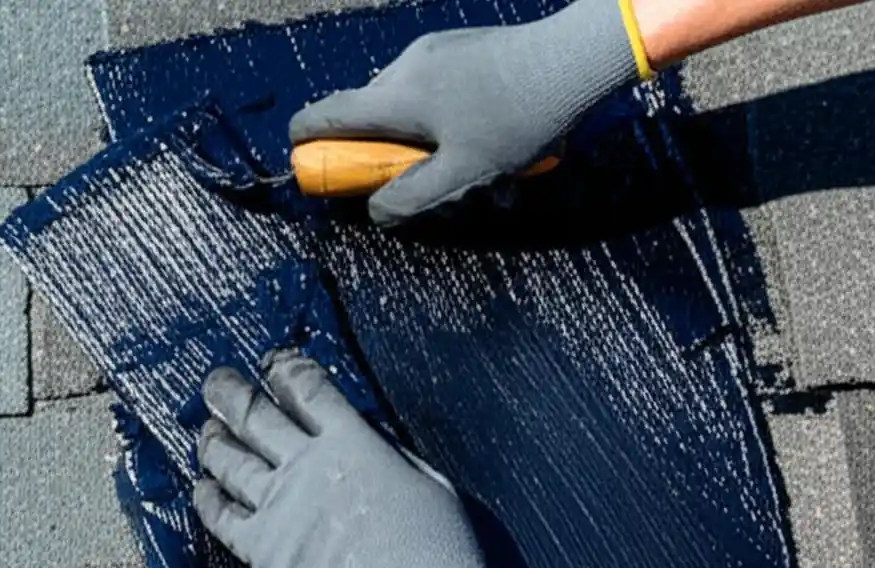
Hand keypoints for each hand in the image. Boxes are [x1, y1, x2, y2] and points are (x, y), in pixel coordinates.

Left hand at [192, 350, 532, 567]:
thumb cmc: (442, 550)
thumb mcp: (427, 480)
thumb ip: (387, 452)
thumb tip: (363, 433)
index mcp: (353, 441)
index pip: (306, 388)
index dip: (284, 369)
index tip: (272, 362)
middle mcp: (307, 465)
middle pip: (255, 415)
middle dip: (231, 392)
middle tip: (215, 382)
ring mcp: (280, 507)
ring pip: (230, 460)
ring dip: (213, 441)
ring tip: (206, 430)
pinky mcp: (264, 551)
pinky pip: (222, 518)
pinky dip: (207, 499)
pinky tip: (202, 489)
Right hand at [289, 0, 645, 225]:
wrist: (572, 60)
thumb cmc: (516, 120)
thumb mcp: (465, 173)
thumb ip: (413, 198)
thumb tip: (376, 213)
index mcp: (397, 95)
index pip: (329, 113)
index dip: (307, 137)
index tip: (301, 157)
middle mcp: (407, 65)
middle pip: (371, 110)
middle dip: (379, 148)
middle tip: (403, 178)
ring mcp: (436, 50)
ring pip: (406, 100)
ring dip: (418, 136)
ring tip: (463, 166)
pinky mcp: (462, 46)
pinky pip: (435, 86)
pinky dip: (442, 116)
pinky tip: (484, 138)